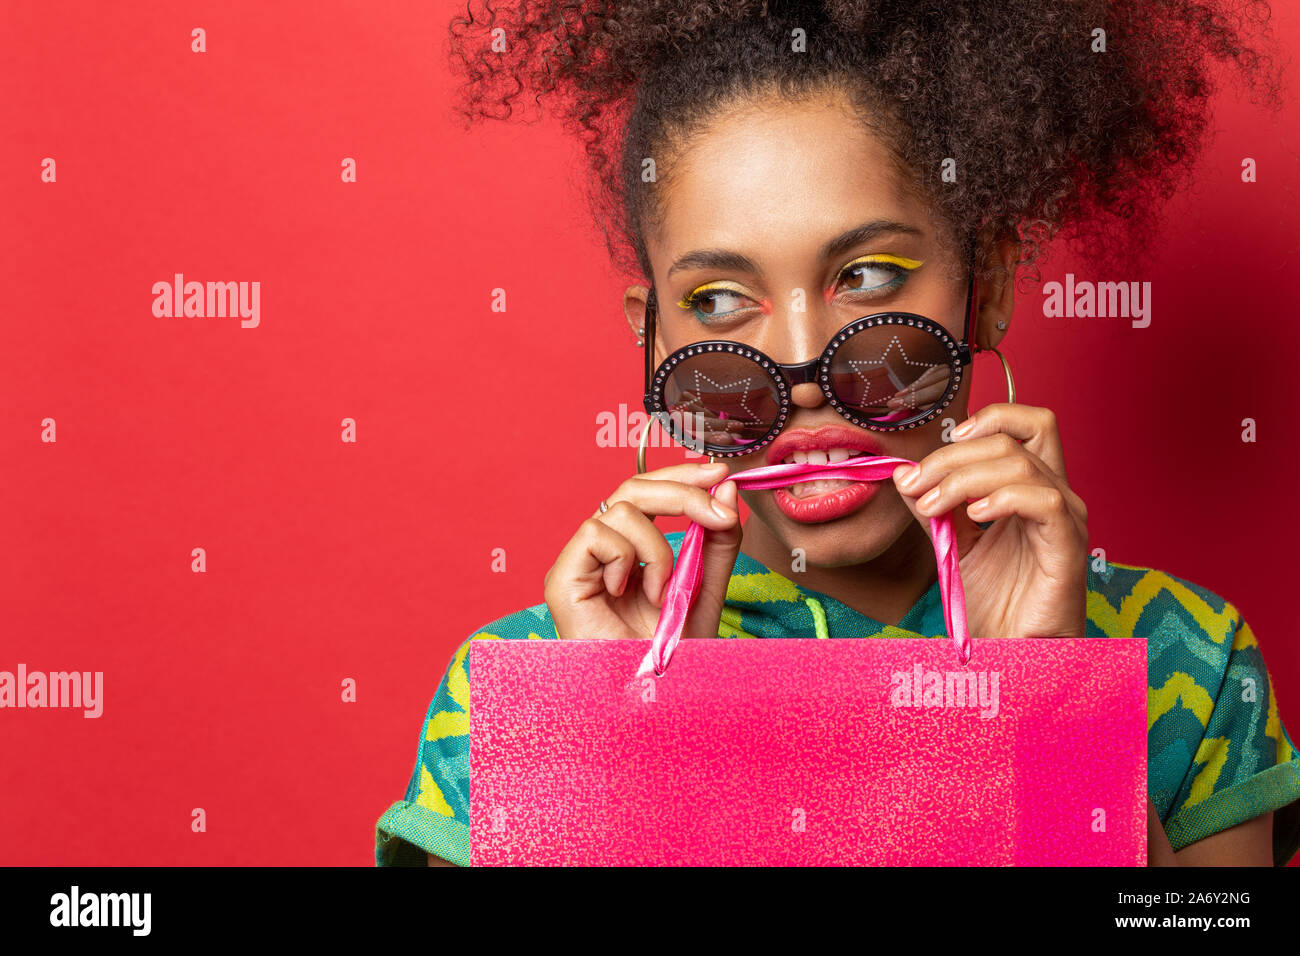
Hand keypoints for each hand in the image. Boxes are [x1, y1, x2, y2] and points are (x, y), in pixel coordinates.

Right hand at [544, 462, 741, 641]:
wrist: (653, 702)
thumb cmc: (673, 658)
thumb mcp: (706, 588)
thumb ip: (717, 540)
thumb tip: (726, 487)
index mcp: (631, 553)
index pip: (650, 493)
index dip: (681, 475)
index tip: (720, 471)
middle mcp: (601, 555)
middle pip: (633, 487)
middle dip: (682, 492)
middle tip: (717, 514)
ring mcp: (579, 565)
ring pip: (622, 509)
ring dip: (659, 550)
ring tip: (661, 594)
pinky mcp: (561, 579)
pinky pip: (596, 533)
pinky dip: (626, 559)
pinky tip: (628, 595)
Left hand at [890, 403, 1088, 640]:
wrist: (1014, 648)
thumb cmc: (994, 599)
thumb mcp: (952, 544)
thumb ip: (932, 507)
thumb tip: (904, 474)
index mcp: (1031, 487)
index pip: (1024, 425)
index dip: (984, 420)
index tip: (939, 446)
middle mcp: (1054, 494)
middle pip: (1010, 440)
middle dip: (951, 457)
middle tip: (915, 485)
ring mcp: (1066, 518)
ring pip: (1020, 464)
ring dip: (963, 479)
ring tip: (932, 508)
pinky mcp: (1069, 544)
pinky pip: (1044, 501)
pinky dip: (1002, 498)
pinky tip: (975, 517)